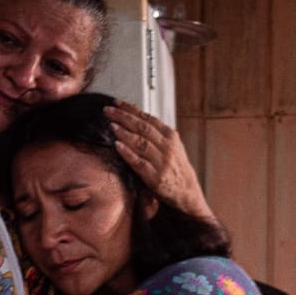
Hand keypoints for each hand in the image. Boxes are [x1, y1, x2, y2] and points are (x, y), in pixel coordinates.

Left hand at [106, 101, 217, 223]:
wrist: (186, 191)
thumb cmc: (175, 167)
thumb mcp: (171, 146)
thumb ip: (156, 133)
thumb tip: (135, 117)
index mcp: (170, 136)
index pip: (148, 118)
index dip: (131, 109)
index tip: (116, 103)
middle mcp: (167, 147)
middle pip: (142, 127)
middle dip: (123, 117)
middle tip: (108, 111)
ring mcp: (162, 162)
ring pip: (140, 143)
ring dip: (124, 133)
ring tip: (111, 125)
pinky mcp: (155, 177)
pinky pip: (138, 162)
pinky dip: (127, 153)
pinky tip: (117, 145)